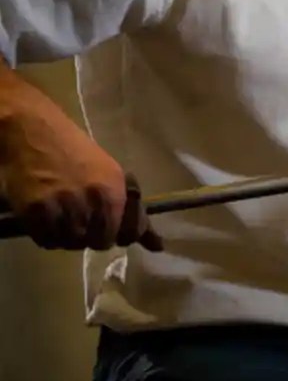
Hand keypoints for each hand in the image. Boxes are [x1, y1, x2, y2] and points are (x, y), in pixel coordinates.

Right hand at [1, 101, 161, 251]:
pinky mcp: (35, 211)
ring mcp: (62, 207)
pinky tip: (47, 220)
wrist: (38, 134)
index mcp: (115, 192)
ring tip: (64, 217)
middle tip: (84, 220)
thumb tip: (159, 246)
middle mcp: (92, 202)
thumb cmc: (79, 153)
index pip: (129, 235)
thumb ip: (135, 211)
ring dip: (69, 236)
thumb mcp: (114, 175)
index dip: (122, 235)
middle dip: (94, 236)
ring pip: (72, 244)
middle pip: (100, 242)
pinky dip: (47, 236)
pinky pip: (46, 241)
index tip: (113, 227)